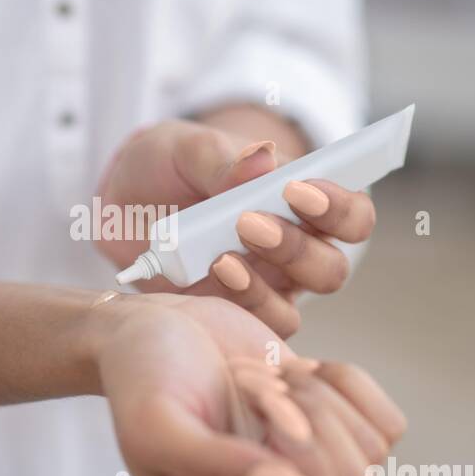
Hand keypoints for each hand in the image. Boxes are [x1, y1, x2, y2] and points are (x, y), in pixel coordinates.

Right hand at [94, 292, 403, 475]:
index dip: (309, 472)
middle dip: (315, 423)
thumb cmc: (142, 378)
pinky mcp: (335, 438)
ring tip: (263, 378)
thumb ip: (217, 468)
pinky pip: (387, 425)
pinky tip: (296, 370)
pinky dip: (348, 383)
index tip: (268, 416)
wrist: (155, 329)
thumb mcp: (157, 425)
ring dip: (321, 397)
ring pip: (375, 457)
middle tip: (257, 387)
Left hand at [95, 117, 375, 336]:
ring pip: (294, 308)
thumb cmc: (170, 166)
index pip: (352, 215)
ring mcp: (267, 288)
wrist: (122, 203)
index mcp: (305, 203)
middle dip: (296, 247)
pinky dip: (239, 305)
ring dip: (265, 285)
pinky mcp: (233, 314)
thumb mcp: (188, 148)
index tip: (300, 191)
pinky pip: (254, 327)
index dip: (341, 208)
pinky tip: (213, 274)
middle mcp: (297, 250)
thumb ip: (223, 156)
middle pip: (331, 268)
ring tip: (224, 255)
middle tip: (250, 222)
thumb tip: (261, 160)